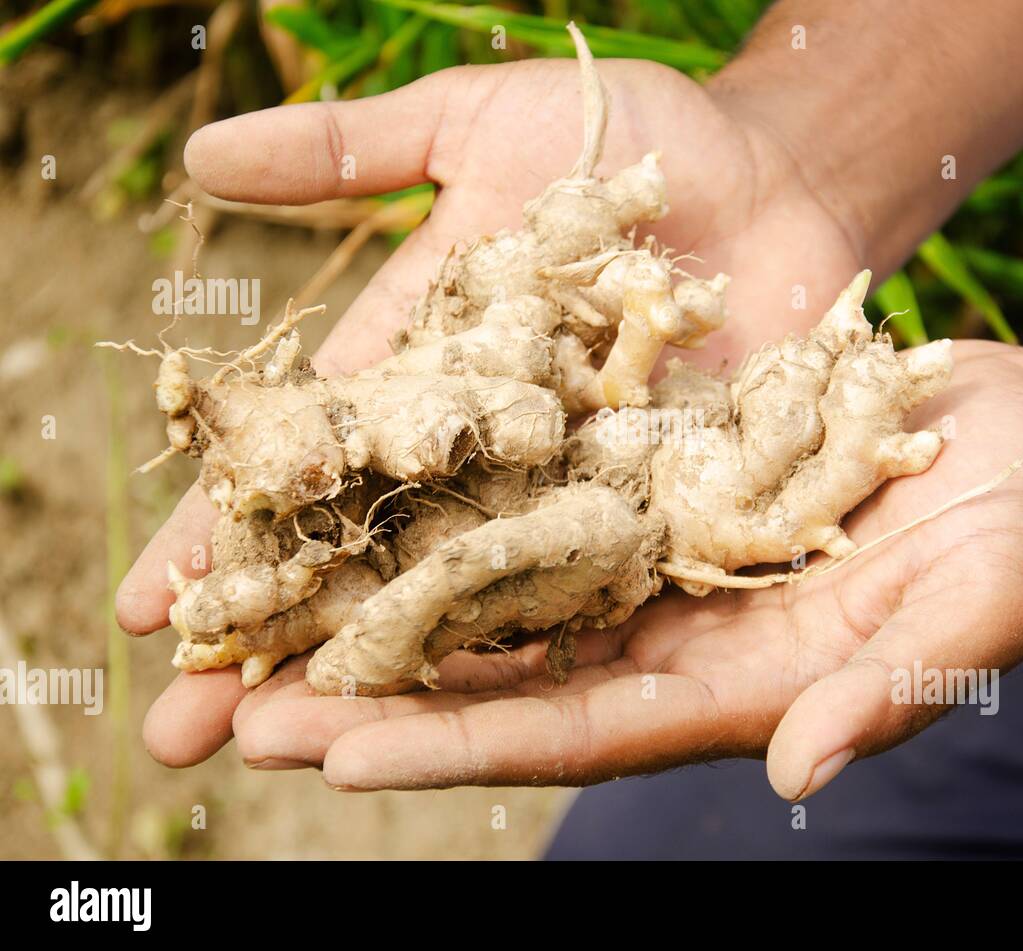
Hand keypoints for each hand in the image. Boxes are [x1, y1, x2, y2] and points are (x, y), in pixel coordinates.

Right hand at [119, 56, 865, 766]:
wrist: (774, 175)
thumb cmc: (624, 136)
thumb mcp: (480, 127)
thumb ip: (354, 152)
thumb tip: (201, 159)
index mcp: (424, 366)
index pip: (311, 461)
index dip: (230, 531)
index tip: (148, 610)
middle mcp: (483, 449)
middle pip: (367, 552)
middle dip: (281, 639)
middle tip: (185, 731)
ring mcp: (569, 490)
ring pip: (463, 595)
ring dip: (382, 674)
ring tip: (295, 754)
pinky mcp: (661, 512)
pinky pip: (590, 592)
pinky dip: (529, 650)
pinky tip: (461, 728)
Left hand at [230, 341, 1022, 797]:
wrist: (1012, 425)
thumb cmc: (1016, 519)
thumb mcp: (981, 606)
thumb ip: (893, 691)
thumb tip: (794, 775)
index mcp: (742, 682)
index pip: (583, 730)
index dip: (465, 744)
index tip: (341, 756)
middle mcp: (678, 628)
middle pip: (511, 673)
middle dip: (382, 695)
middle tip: (241, 706)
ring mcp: (660, 550)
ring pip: (504, 587)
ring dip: (390, 602)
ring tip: (269, 613)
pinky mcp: (657, 472)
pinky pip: (539, 494)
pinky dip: (456, 505)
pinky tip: (373, 495)